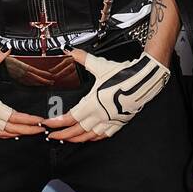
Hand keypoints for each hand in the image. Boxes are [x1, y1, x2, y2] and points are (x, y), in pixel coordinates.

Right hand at [0, 49, 44, 138]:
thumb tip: (6, 48)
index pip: (13, 117)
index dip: (28, 120)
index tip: (40, 122)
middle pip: (11, 128)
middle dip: (27, 130)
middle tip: (41, 130)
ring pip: (1, 133)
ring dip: (16, 133)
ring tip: (28, 133)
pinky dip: (2, 135)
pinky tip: (8, 134)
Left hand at [41, 48, 169, 141]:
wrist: (144, 80)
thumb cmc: (124, 74)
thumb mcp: (100, 66)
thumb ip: (83, 59)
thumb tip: (71, 51)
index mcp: (93, 104)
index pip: (70, 118)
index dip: (57, 123)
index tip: (48, 124)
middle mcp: (100, 115)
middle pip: (77, 131)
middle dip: (63, 135)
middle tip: (52, 136)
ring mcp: (110, 120)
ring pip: (90, 136)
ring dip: (77, 139)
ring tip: (68, 140)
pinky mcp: (119, 122)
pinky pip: (104, 135)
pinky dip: (95, 138)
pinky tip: (91, 137)